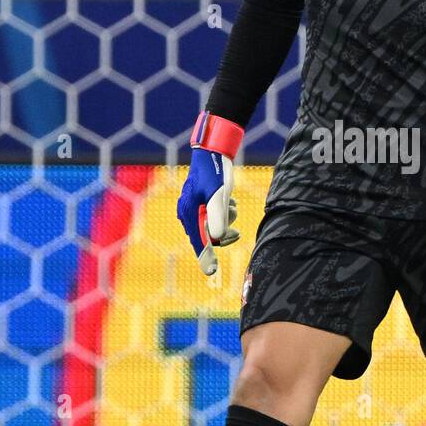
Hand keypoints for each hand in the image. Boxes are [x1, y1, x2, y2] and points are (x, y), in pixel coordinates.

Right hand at [176, 111, 243, 275]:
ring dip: (226, 220)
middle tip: (238, 233)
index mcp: (190, 213)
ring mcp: (193, 208)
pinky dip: (224, 212)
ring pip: (212, 226)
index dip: (206, 257)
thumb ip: (218, 216)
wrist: (213, 153)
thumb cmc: (215, 173)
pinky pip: (213, 217)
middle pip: (207, 236)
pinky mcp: (200, 203)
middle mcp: (188, 213)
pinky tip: (229, 201)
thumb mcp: (219, 194)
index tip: (211, 272)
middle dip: (223, 234)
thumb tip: (218, 238)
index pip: (199, 241)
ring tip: (232, 205)